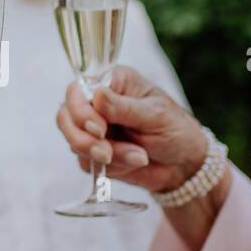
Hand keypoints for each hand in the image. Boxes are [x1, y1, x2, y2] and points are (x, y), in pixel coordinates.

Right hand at [56, 65, 209, 193]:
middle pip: (65, 117)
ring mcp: (93, 129)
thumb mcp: (155, 115)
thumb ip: (124, 107)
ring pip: (74, 142)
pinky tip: (135, 162)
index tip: (100, 129)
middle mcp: (97, 103)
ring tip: (138, 157)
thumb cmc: (176, 130)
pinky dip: (112, 167)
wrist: (184, 165)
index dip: (81, 111)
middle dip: (83, 139)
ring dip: (105, 155)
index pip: (77, 90)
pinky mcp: (94, 153)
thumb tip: (96, 94)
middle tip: (106, 153)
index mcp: (112, 83)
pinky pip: (87, 163)